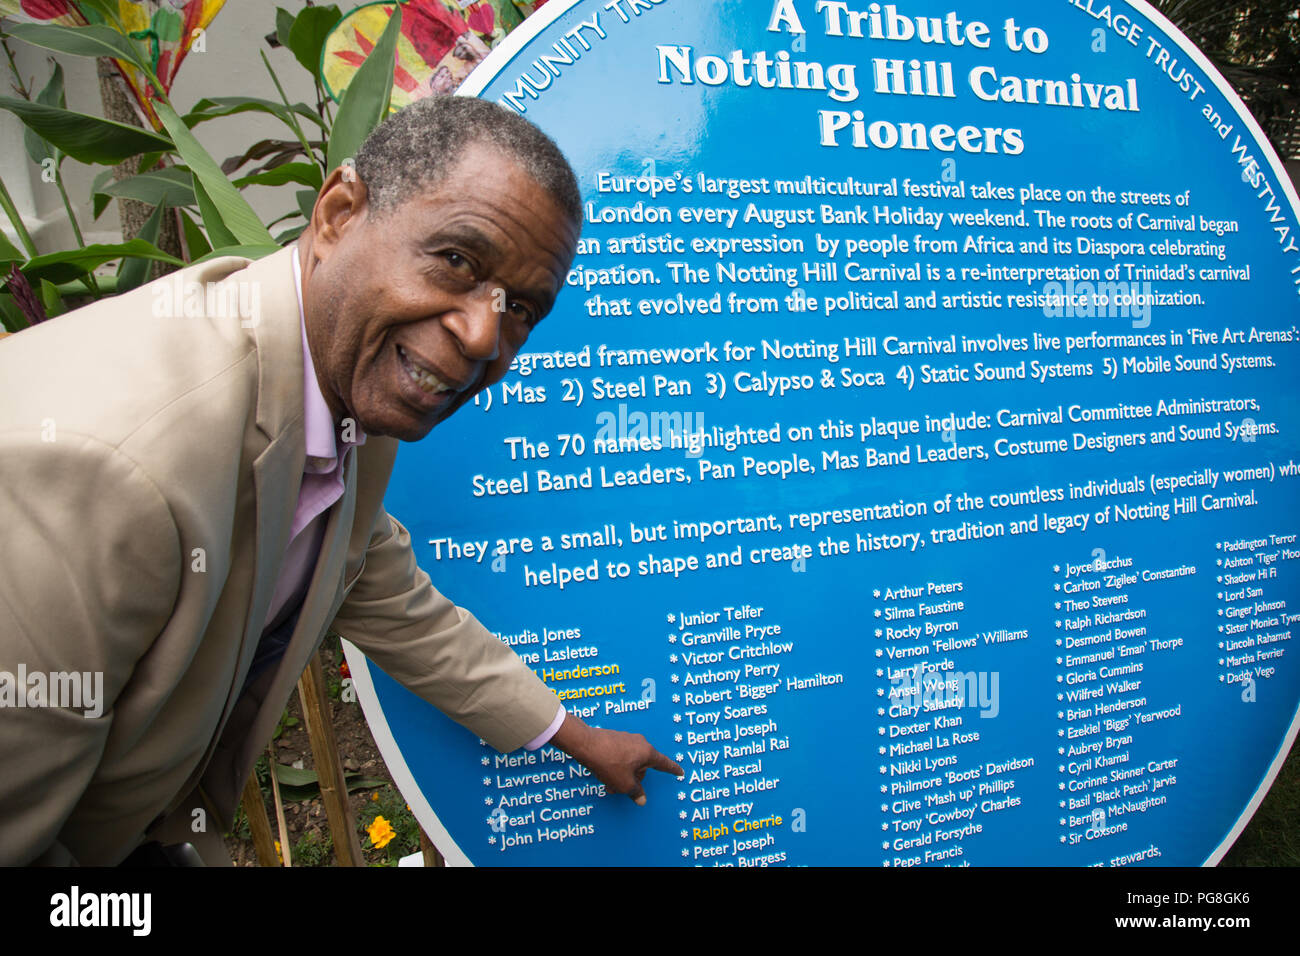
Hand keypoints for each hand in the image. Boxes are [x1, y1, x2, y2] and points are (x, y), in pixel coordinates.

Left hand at [549, 714, 682, 804]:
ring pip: (630, 762)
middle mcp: (640, 743)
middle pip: (643, 766)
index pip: (664, 763)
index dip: (673, 770)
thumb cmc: (608, 762)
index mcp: (647, 752)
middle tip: (619, 788)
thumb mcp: (624, 783)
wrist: (585, 744)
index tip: (680, 772)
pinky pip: (620, 756)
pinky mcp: (614, 738)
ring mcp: (627, 739)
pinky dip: (615, 766)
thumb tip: (641, 799)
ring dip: (622, 774)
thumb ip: (635, 792)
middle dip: (633, 779)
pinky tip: (603, 772)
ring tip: (607, 782)